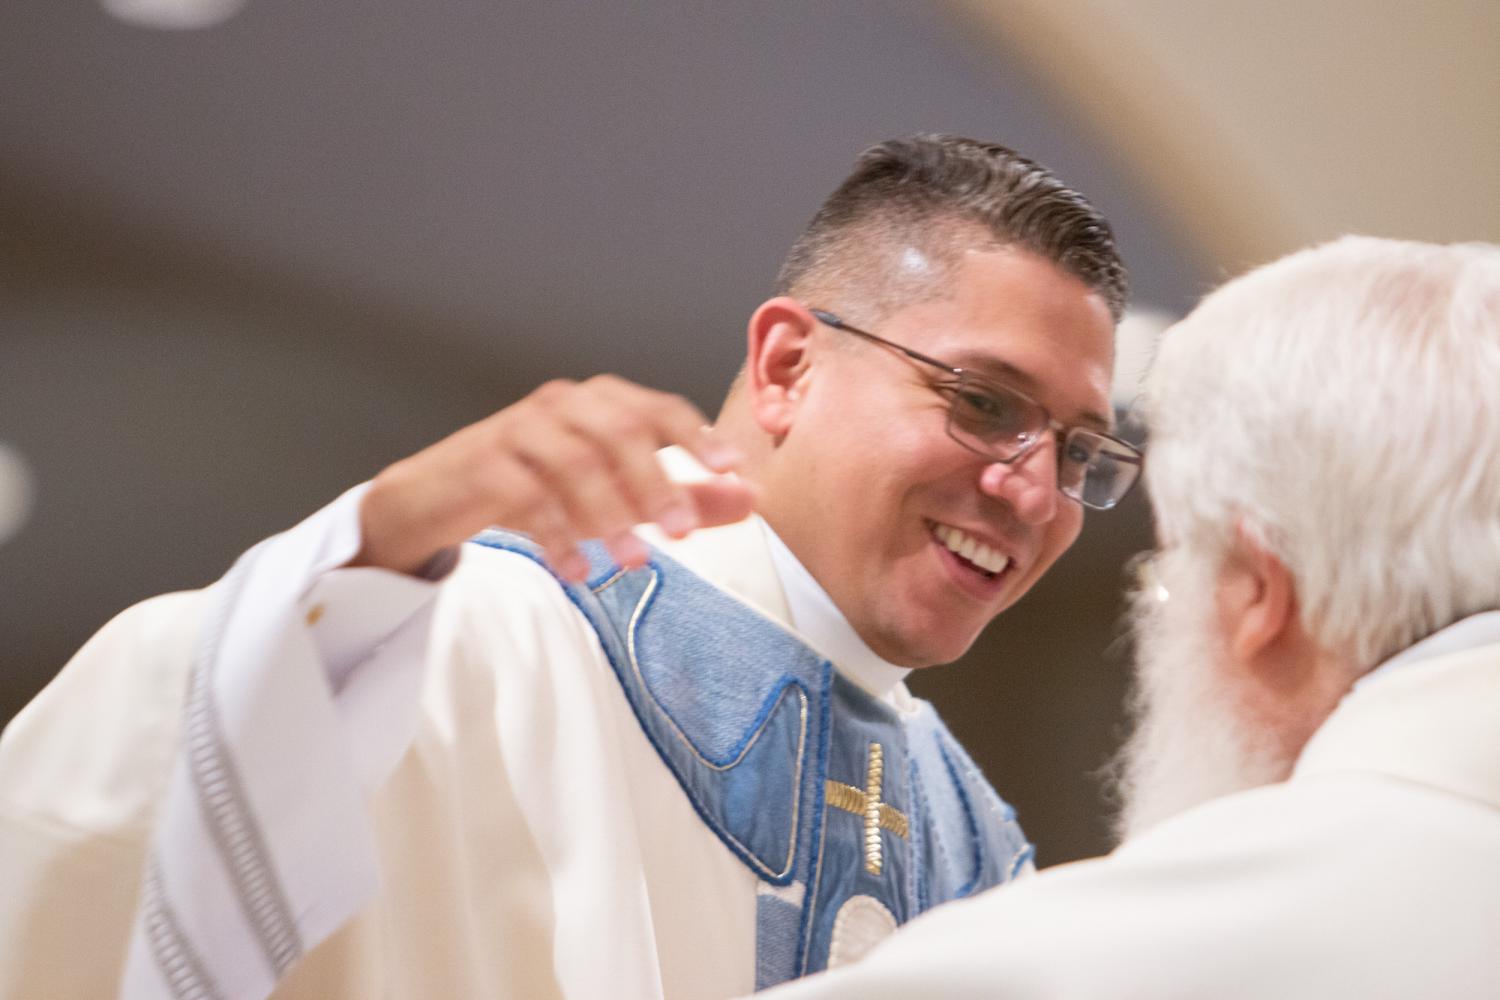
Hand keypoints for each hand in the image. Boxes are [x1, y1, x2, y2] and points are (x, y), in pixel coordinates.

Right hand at [351, 375, 753, 579]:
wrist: (439, 495)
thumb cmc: (539, 487)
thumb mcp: (617, 494)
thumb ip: (684, 494)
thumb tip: (750, 498)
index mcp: (600, 402)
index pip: (656, 408)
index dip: (695, 434)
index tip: (729, 468)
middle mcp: (562, 405)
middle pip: (619, 432)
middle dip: (656, 482)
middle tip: (682, 533)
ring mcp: (520, 429)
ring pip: (575, 463)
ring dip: (610, 515)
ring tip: (634, 562)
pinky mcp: (484, 464)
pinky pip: (528, 497)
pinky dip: (558, 536)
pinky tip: (577, 571)